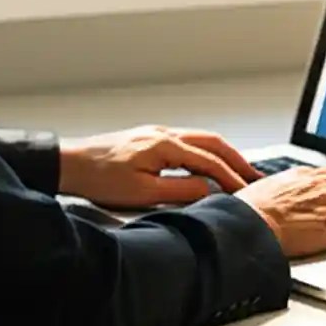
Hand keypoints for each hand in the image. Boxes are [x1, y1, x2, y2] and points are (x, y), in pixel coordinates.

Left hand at [58, 126, 262, 207]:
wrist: (70, 163)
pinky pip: (187, 141)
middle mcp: (165, 133)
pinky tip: (207, 163)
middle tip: (255, 175)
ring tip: (238, 169)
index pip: (210, 161)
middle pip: (212, 142)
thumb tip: (209, 191)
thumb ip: (180, 191)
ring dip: (222, 153)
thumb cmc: (100, 178)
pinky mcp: (148, 138)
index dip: (232, 178)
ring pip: (201, 138)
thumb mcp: (144, 193)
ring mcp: (156, 133)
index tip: (248, 191)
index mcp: (166, 145)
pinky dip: (205, 151)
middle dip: (237, 159)